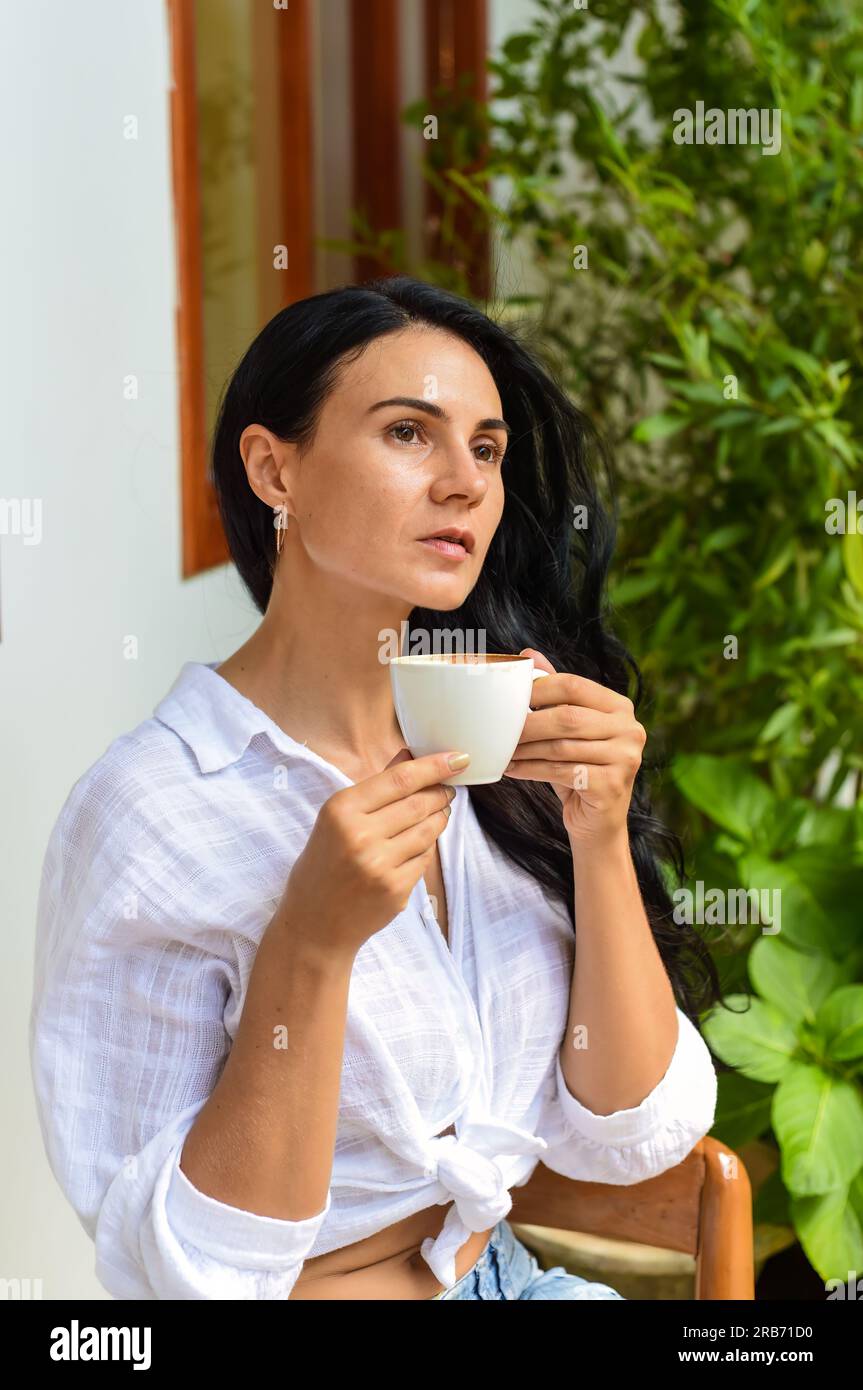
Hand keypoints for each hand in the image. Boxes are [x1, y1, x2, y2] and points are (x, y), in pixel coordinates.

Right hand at [280, 748, 462, 957]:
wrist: (314, 924)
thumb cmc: (323, 864)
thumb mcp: (336, 820)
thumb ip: (376, 787)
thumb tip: (410, 755)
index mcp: (341, 810)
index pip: (400, 779)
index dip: (435, 766)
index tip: (459, 758)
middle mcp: (360, 836)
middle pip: (419, 803)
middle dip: (441, 793)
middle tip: (448, 789)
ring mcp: (380, 866)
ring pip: (428, 830)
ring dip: (439, 818)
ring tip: (437, 813)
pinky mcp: (396, 890)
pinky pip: (425, 858)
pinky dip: (426, 847)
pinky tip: (417, 845)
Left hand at [503, 648, 646, 848]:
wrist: (598, 822)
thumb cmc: (579, 769)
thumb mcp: (570, 729)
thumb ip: (555, 692)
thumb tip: (528, 654)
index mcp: (620, 707)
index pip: (574, 685)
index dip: (538, 689)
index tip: (509, 698)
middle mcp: (630, 729)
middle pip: (567, 717)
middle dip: (527, 723)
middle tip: (499, 728)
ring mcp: (625, 758)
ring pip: (561, 746)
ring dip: (525, 748)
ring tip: (502, 750)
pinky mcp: (612, 785)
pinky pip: (561, 771)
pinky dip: (530, 769)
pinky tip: (512, 768)